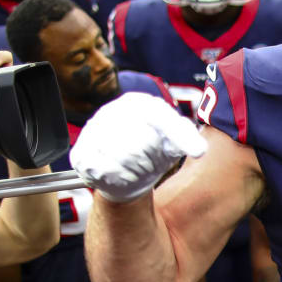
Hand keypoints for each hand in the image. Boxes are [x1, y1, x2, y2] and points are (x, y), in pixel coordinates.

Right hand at [70, 92, 206, 202]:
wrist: (125, 173)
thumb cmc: (153, 153)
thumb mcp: (174, 142)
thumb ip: (187, 139)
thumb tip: (200, 149)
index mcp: (136, 103)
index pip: (160, 116)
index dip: (180, 136)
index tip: (199, 153)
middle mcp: (111, 112)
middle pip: (143, 140)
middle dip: (153, 158)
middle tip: (152, 163)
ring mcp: (93, 132)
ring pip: (125, 156)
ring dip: (139, 169)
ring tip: (138, 168)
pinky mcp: (81, 154)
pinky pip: (108, 169)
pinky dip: (122, 177)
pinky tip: (123, 175)